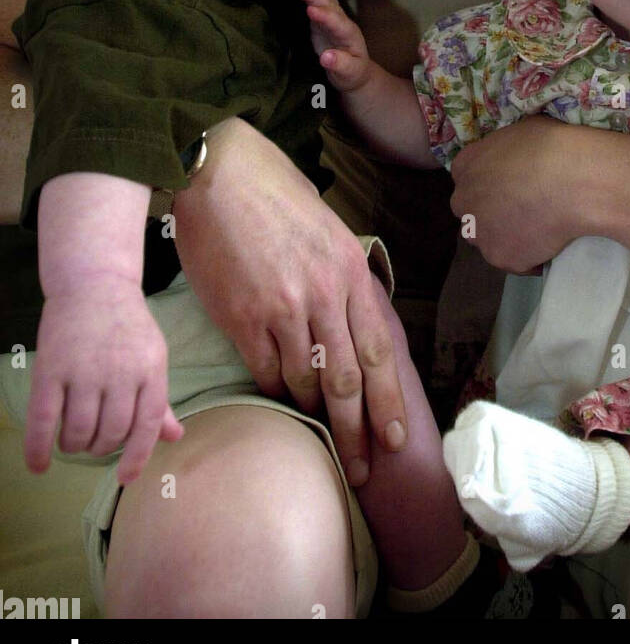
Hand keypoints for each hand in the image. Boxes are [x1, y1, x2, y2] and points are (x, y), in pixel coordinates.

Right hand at [25, 279, 182, 484]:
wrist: (94, 283)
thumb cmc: (127, 326)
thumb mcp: (152, 356)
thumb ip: (159, 399)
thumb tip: (174, 437)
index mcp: (151, 369)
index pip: (147, 424)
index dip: (137, 456)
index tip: (125, 478)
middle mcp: (120, 371)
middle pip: (111, 432)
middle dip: (101, 447)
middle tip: (93, 441)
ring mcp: (84, 369)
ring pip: (80, 431)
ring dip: (75, 446)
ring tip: (73, 440)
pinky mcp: (52, 368)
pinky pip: (44, 419)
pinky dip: (39, 448)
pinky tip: (38, 465)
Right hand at [171, 118, 405, 484]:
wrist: (220, 173)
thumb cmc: (276, 195)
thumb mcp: (330, 230)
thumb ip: (344, 278)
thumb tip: (352, 324)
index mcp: (352, 271)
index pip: (379, 351)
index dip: (388, 401)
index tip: (394, 438)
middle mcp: (324, 293)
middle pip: (348, 380)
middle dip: (358, 431)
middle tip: (361, 469)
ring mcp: (282, 308)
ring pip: (306, 381)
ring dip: (315, 416)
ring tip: (322, 442)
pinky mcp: (242, 316)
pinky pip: (266, 370)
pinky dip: (276, 391)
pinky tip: (280, 401)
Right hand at [294, 0, 370, 92]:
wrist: (354, 70)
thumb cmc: (352, 74)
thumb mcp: (348, 74)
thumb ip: (339, 65)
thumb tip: (326, 58)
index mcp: (349, 35)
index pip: (336, 24)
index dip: (325, 17)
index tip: (311, 10)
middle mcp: (341, 21)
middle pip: (329, 5)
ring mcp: (332, 17)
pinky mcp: (322, 19)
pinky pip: (317, 0)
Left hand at [450, 118, 586, 273]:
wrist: (574, 182)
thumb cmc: (552, 146)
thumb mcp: (522, 131)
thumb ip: (507, 151)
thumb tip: (518, 157)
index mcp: (466, 165)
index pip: (467, 179)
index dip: (490, 185)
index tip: (512, 188)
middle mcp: (464, 200)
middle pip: (472, 212)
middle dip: (492, 214)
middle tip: (525, 211)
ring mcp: (480, 232)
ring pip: (488, 240)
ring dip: (507, 237)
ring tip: (539, 231)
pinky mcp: (500, 258)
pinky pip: (514, 261)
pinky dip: (529, 258)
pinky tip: (550, 246)